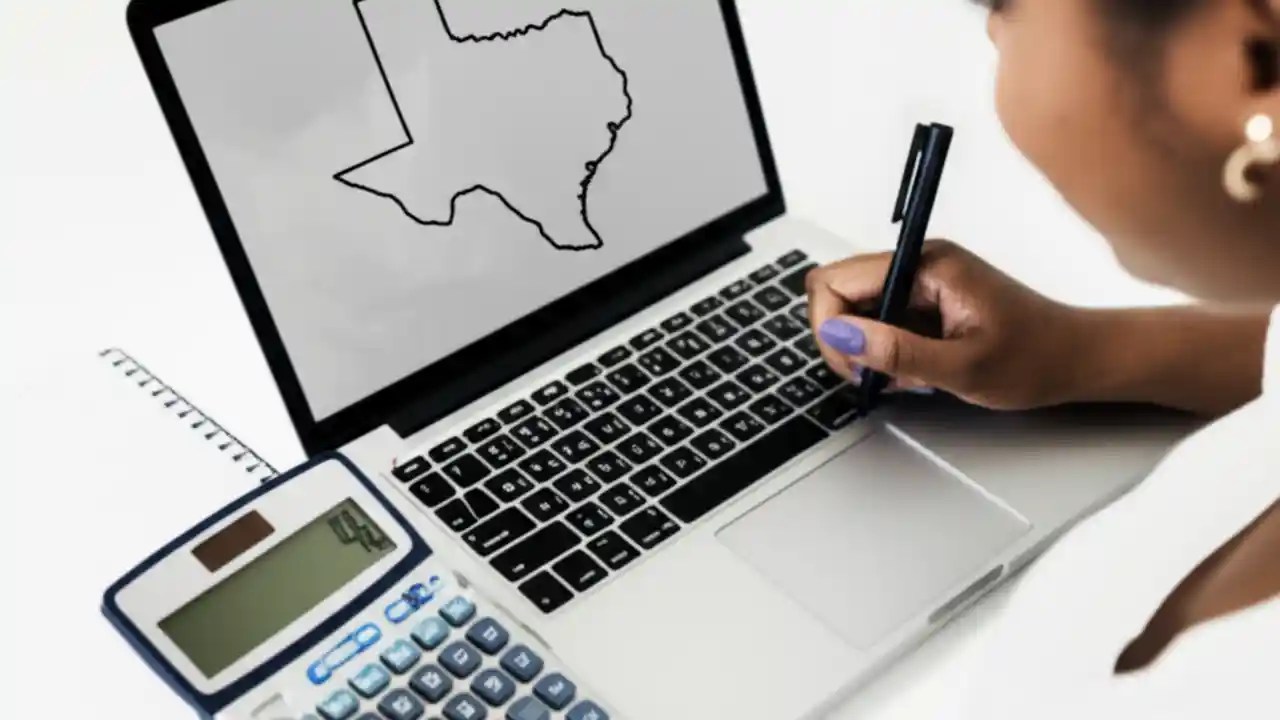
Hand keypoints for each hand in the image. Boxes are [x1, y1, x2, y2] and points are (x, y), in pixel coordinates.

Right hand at [806, 240, 1085, 410]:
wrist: (1078, 359)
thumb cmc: (1036, 357)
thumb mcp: (962, 367)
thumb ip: (896, 351)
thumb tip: (840, 333)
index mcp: (927, 265)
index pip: (838, 280)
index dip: (830, 326)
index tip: (852, 364)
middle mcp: (919, 264)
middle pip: (840, 292)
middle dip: (844, 339)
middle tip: (873, 376)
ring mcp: (920, 282)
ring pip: (856, 311)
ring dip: (866, 349)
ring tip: (902, 376)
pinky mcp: (924, 301)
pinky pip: (880, 321)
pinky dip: (884, 351)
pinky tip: (912, 371)